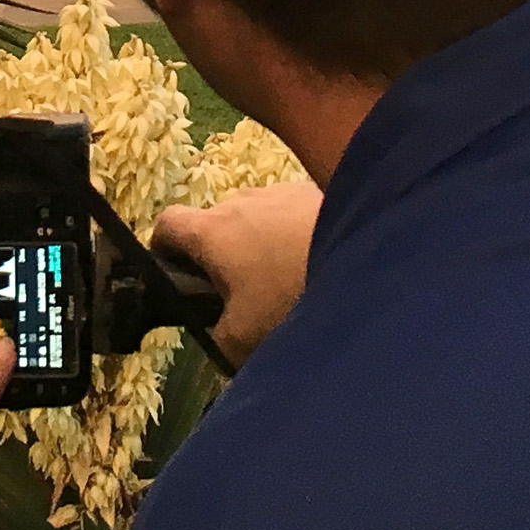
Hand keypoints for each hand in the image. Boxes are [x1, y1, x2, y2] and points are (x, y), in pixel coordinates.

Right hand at [152, 181, 320, 367]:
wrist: (366, 259)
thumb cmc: (289, 294)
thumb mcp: (243, 337)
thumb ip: (218, 339)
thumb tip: (218, 337)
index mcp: (211, 230)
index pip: (165, 223)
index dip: (163, 250)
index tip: (177, 276)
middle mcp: (239, 200)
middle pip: (214, 222)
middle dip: (221, 254)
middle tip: (244, 293)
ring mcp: (277, 190)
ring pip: (254, 216)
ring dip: (260, 242)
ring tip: (288, 278)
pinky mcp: (313, 190)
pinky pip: (289, 213)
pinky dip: (293, 233)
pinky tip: (316, 262)